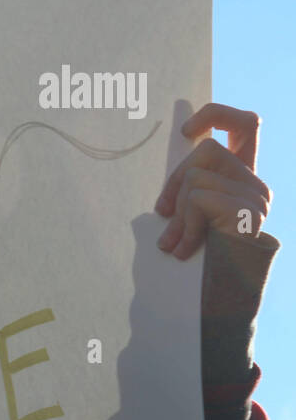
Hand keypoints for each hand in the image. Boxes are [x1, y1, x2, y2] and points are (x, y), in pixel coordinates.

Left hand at [155, 103, 269, 258]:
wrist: (220, 303)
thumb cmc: (196, 264)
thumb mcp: (188, 217)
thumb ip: (187, 190)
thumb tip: (172, 163)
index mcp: (243, 181)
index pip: (247, 125)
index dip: (217, 115)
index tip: (185, 132)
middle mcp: (256, 186)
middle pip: (208, 149)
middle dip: (176, 179)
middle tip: (162, 212)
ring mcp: (258, 199)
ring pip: (198, 177)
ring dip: (178, 211)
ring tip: (175, 241)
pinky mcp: (250, 214)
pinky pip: (199, 198)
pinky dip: (185, 224)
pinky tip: (182, 250)